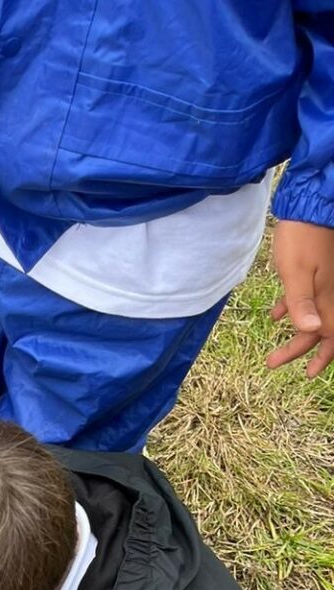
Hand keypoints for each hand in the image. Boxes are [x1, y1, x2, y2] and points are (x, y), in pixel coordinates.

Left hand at [267, 220, 333, 376]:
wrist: (310, 204)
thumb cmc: (301, 237)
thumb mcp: (295, 273)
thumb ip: (301, 303)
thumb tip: (311, 331)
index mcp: (329, 297)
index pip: (330, 335)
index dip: (322, 356)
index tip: (307, 373)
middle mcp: (332, 292)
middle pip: (321, 329)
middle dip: (300, 348)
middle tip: (273, 362)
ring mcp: (326, 281)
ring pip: (315, 314)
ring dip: (296, 331)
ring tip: (275, 347)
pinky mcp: (318, 270)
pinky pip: (309, 296)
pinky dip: (294, 308)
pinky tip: (276, 314)